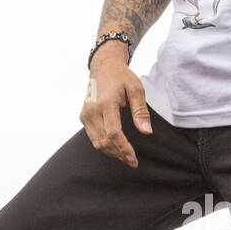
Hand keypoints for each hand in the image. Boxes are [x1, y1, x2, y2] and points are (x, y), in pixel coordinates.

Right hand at [80, 42, 151, 167]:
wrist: (103, 67)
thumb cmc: (121, 77)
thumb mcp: (136, 89)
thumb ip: (141, 111)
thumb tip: (147, 131)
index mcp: (106, 103)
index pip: (113, 133)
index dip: (123, 148)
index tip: (133, 158)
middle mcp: (92, 110)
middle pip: (105, 141)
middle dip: (119, 154)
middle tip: (133, 162)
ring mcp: (85, 114)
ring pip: (97, 142)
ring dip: (112, 152)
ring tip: (126, 157)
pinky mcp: (83, 117)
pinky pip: (93, 137)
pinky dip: (104, 145)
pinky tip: (116, 148)